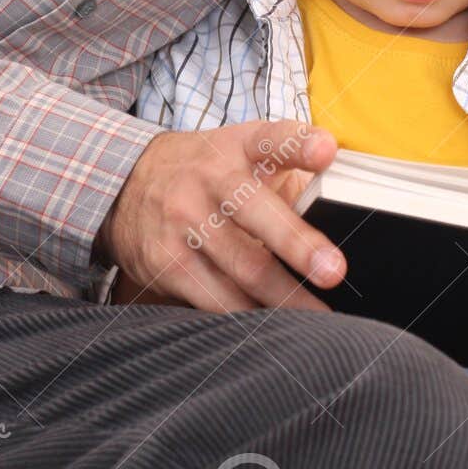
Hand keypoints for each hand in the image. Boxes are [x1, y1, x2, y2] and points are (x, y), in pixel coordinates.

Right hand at [93, 120, 345, 314]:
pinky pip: (215, 299)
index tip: (327, 151)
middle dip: (297, 244)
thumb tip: (342, 208)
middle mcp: (210, 180)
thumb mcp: (242, 152)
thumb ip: (289, 171)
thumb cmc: (208, 171)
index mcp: (237, 147)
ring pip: (240, 268)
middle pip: (256, 212)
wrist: (126, 183)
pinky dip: (249, 318)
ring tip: (319, 319)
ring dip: (283, 299)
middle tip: (334, 271)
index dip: (299, 144)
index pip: (271, 139)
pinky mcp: (167, 263)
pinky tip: (275, 329)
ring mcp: (184, 222)